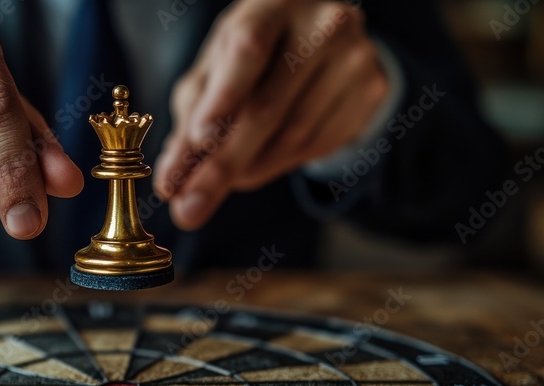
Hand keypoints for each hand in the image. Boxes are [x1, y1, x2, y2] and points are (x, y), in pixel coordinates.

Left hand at [153, 0, 388, 229]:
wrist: (322, 38)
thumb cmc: (252, 57)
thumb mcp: (215, 72)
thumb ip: (191, 119)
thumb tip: (173, 179)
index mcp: (272, 7)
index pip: (247, 49)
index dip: (223, 97)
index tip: (198, 139)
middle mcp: (321, 25)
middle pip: (267, 107)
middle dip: (221, 166)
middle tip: (188, 209)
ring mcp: (354, 57)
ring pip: (293, 137)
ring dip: (248, 170)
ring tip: (220, 182)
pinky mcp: (370, 89)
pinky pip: (318, 146)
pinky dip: (280, 164)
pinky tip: (263, 158)